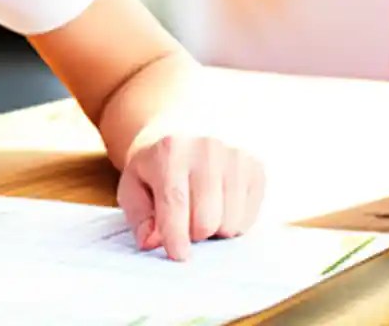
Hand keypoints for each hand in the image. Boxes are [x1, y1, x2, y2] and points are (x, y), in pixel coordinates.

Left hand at [117, 135, 264, 261]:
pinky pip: (249, 218)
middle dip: (193, 233)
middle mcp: (206, 149)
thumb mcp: (133, 188)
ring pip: (231, 222)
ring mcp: (235, 157)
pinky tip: (219, 207)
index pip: (175, 200)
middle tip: (184, 224)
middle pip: (207, 218)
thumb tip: (152, 241)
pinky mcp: (255, 168)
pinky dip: (232, 223)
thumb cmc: (155, 169)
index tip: (177, 255)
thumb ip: (139, 217)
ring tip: (201, 213)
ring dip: (214, 230)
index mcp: (170, 151)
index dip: (176, 233)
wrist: (181, 135)